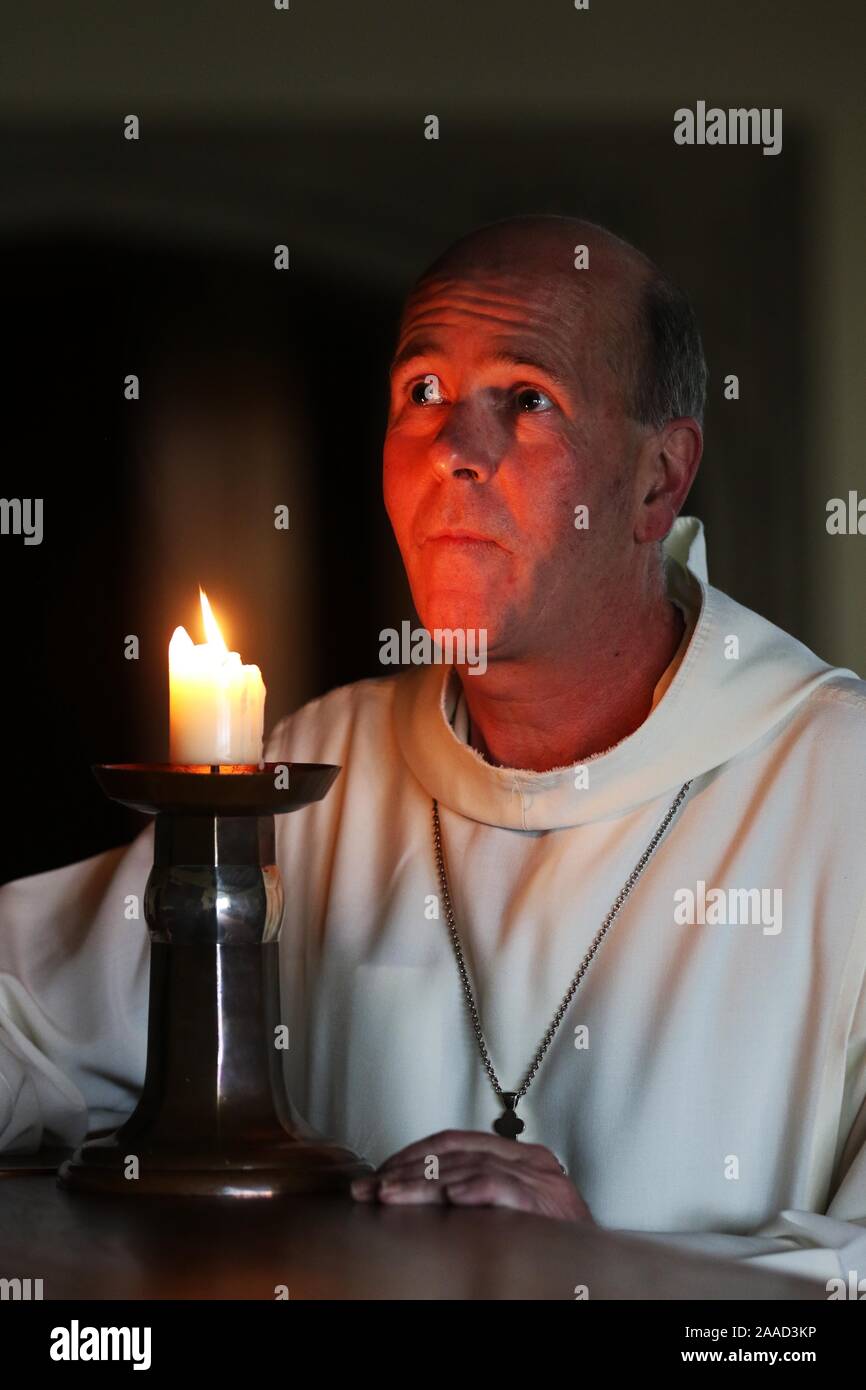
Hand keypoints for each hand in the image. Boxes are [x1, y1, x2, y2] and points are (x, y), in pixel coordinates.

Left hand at [350, 1129, 594, 1222]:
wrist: (598, 1272)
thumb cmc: (549, 1246)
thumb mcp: (509, 1212)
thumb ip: (477, 1193)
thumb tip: (416, 1193)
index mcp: (521, 1158)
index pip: (456, 1142)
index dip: (412, 1155)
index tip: (378, 1176)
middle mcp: (532, 1162)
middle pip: (458, 1152)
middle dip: (407, 1169)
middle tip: (371, 1189)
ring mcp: (544, 1180)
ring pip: (472, 1169)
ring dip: (425, 1182)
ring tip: (392, 1195)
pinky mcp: (551, 1205)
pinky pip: (508, 1189)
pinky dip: (478, 1189)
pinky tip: (452, 1198)